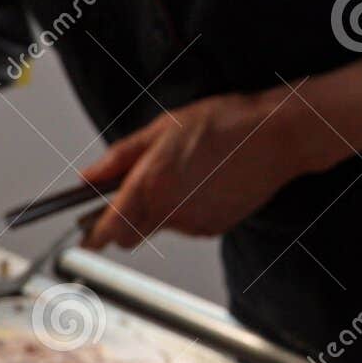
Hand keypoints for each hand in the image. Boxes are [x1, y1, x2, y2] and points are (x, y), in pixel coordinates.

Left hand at [79, 89, 300, 248]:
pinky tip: (201, 184)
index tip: (84, 237)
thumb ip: (119, 158)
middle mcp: (170, 211)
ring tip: (180, 175)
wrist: (276, 136)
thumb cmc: (222, 125)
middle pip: (130, 236)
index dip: (93, 236)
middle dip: (121, 224)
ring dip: (157, 211)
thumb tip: (87, 178)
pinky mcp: (214, 228)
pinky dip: (184, 211)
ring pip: (160, 228)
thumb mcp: (160, 130)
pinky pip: (186, 225)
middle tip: (126, 197)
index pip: (109, 229)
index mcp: (150, 185)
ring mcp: (194, 224)